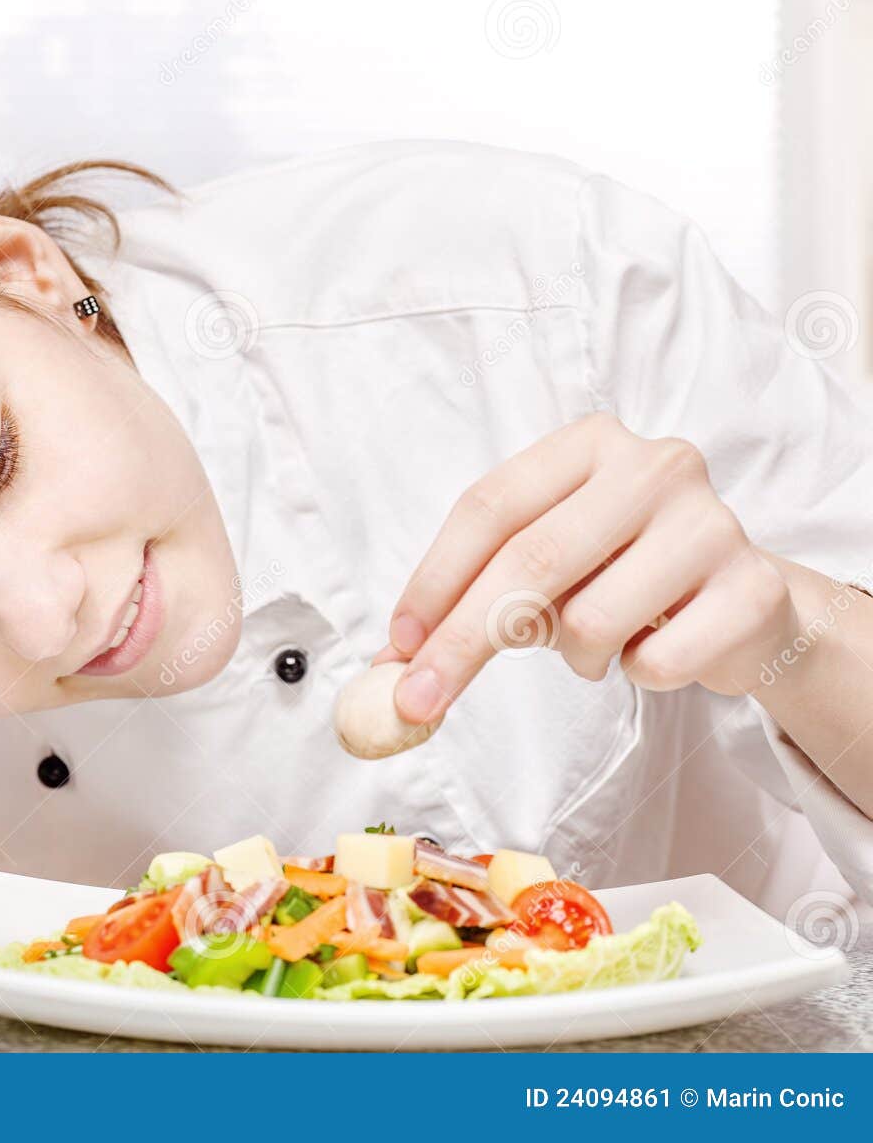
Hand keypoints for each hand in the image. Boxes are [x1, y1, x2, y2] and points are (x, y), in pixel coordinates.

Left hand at [376, 412, 800, 722]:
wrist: (745, 604)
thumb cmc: (625, 577)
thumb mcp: (548, 569)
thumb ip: (473, 598)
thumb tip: (391, 661)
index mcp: (588, 444)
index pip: (489, 508)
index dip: (435, 579)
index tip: (398, 642)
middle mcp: (653, 466)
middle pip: (529, 562)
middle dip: (461, 641)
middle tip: (419, 698)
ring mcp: (713, 522)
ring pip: (592, 620)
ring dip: (574, 657)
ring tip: (599, 645)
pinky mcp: (753, 589)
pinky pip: (658, 661)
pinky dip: (638, 674)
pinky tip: (656, 649)